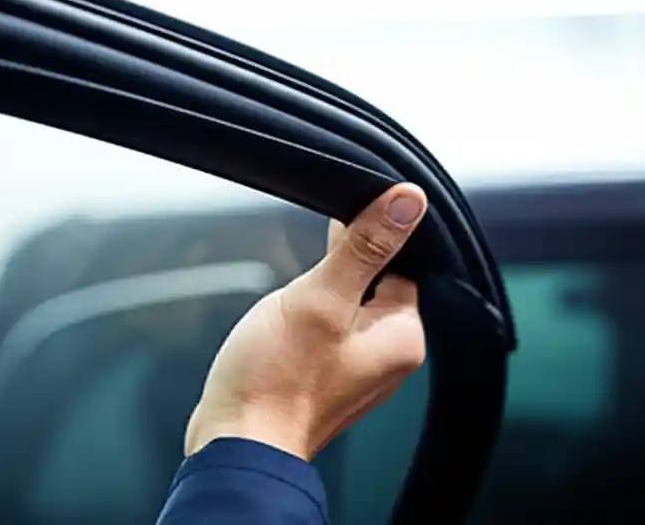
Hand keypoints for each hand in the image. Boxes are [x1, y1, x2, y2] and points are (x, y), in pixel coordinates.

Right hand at [184, 183, 427, 459]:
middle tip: (300, 289)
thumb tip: (408, 201)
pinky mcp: (323, 376)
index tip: (332, 235)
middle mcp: (386, 355)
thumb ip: (365, 247)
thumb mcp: (320, 299)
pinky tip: (278, 330)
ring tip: (285, 315)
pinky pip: (322, 331)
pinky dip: (300, 321)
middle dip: (331, 273)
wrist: (236, 442)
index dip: (365, 240)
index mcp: (401, 336)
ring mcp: (354, 368)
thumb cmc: (275, 381)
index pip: (401, 262)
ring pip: (342, 305)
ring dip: (312, 297)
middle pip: (370, 282)